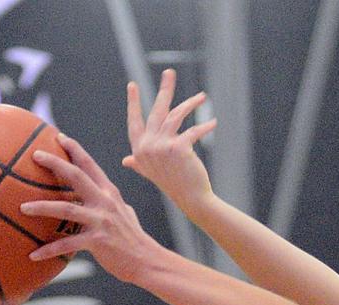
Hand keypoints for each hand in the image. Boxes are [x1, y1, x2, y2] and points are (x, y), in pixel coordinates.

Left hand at [22, 135, 160, 282]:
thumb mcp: (125, 213)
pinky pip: (68, 244)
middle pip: (77, 176)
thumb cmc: (133, 239)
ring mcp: (101, 221)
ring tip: (22, 208)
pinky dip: (49, 249)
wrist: (148, 261)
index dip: (74, 149)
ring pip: (66, 208)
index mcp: (110, 193)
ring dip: (42, 207)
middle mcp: (105, 202)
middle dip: (55, 163)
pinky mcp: (98, 241)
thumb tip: (100, 195)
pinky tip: (33, 255)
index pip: (90, 165)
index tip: (58, 136)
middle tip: (35, 155)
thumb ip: (111, 202)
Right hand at [123, 67, 217, 212]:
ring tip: (203, 97)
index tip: (132, 85)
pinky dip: (204, 126)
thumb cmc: (174, 184)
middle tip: (169, 72)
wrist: (190, 199)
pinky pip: (193, 131)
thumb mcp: (151, 172)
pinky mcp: (178, 148)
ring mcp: (162, 146)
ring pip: (176, 116)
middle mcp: (147, 146)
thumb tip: (126, 160)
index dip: (134, 103)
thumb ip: (138, 163)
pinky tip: (213, 122)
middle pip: (156, 111)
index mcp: (139, 149)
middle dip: (165, 89)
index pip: (134, 121)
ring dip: (191, 104)